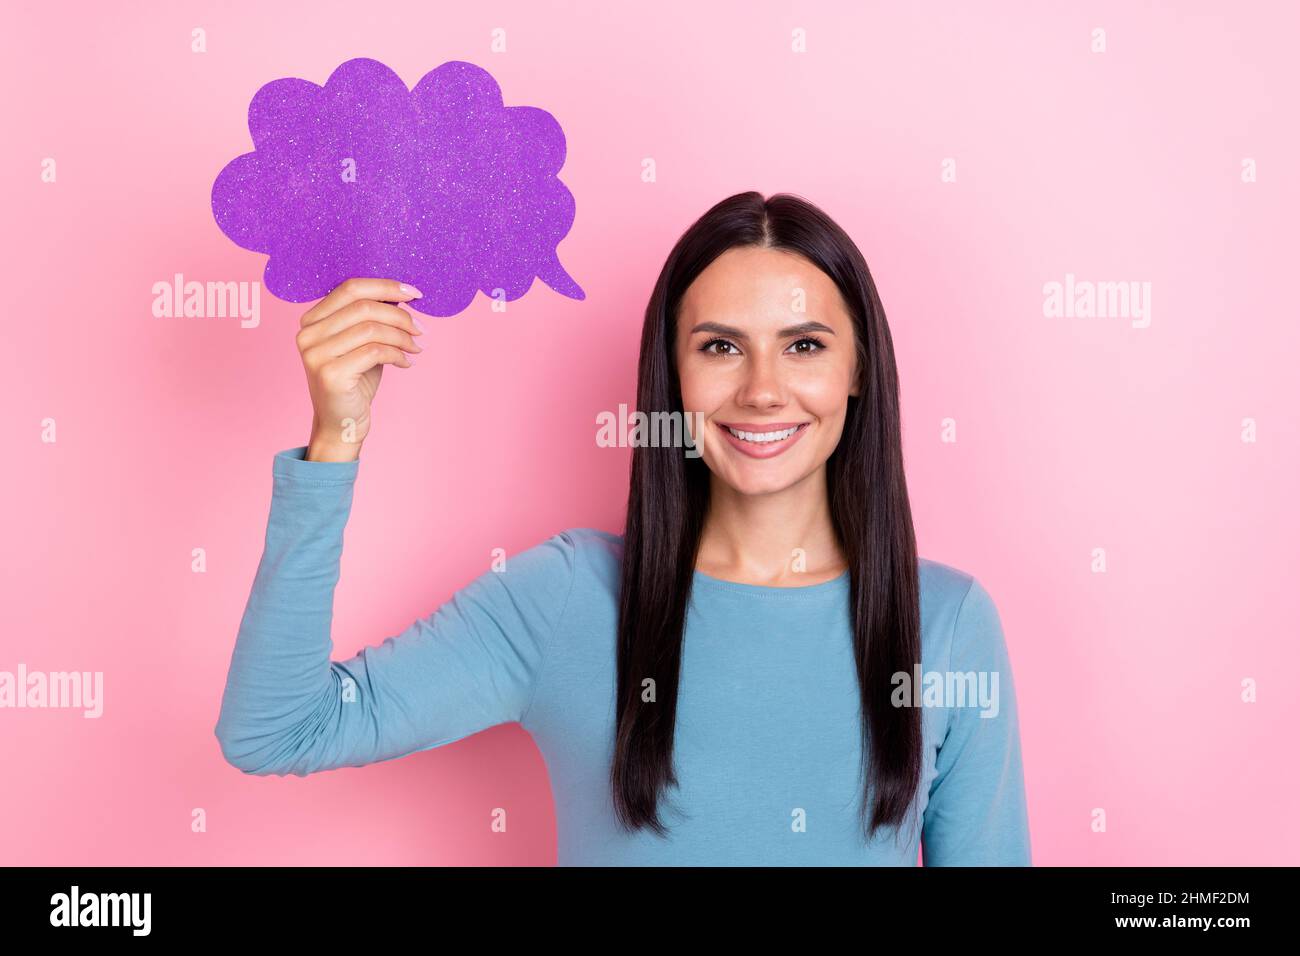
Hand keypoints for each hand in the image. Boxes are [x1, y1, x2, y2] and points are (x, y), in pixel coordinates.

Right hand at [296, 278, 424, 461]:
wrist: (341, 423)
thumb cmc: (354, 381)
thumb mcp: (362, 342)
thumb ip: (372, 318)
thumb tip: (400, 294)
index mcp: (312, 320)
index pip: (350, 288)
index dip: (385, 286)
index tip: (414, 293)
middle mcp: (307, 334)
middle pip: (363, 307)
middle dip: (400, 316)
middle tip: (420, 329)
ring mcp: (315, 354)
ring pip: (371, 329)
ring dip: (402, 337)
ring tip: (415, 347)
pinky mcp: (330, 374)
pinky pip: (374, 352)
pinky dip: (397, 354)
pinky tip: (406, 363)